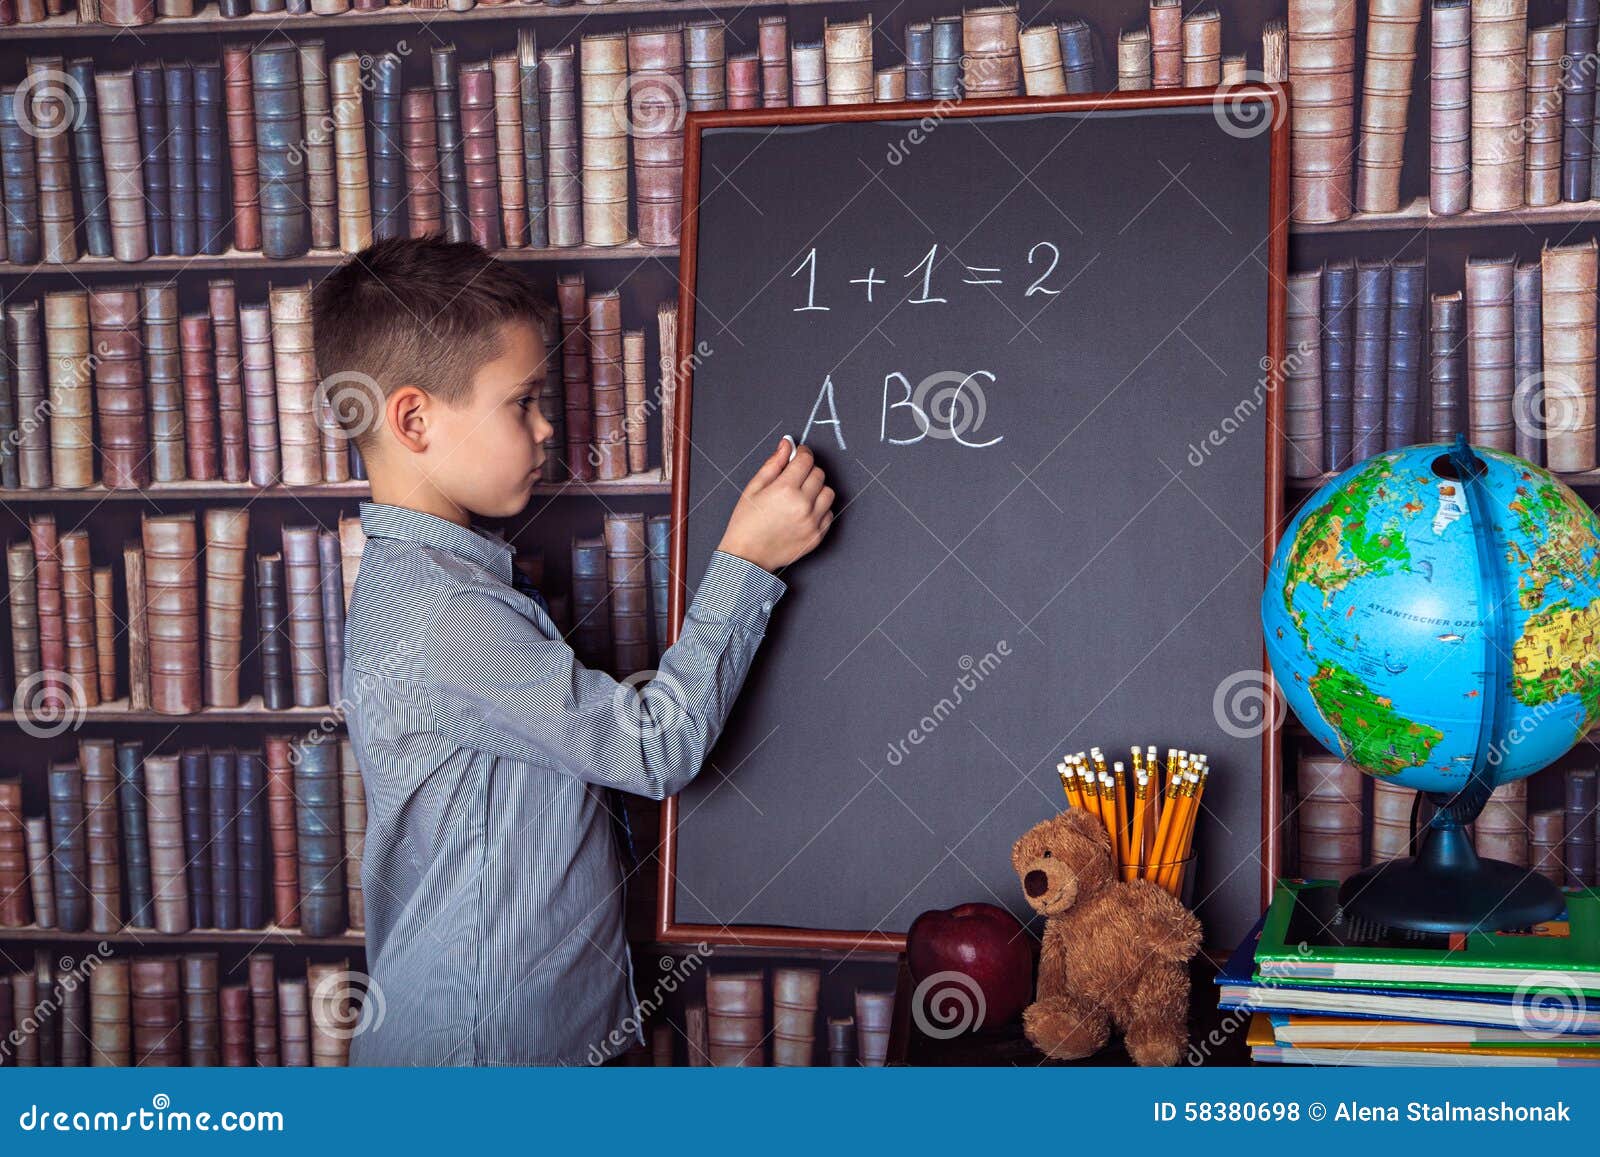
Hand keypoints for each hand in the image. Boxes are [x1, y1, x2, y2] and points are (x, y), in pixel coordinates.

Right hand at [716, 437, 834, 573]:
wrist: (747, 556)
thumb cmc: (746, 523)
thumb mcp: (754, 488)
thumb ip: (773, 464)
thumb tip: (787, 444)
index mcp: (785, 489)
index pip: (806, 460)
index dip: (802, 453)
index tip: (799, 455)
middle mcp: (803, 505)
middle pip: (819, 474)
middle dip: (808, 471)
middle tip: (795, 478)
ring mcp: (812, 522)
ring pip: (828, 493)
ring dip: (817, 489)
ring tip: (801, 496)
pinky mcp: (817, 536)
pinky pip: (829, 513)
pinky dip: (820, 509)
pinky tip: (804, 511)